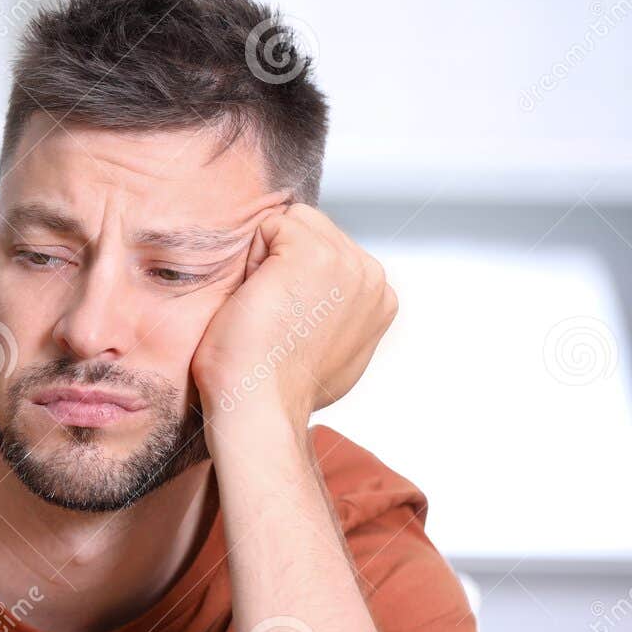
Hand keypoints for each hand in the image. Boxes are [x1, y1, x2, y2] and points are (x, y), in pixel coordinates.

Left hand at [191, 203, 396, 432]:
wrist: (258, 406)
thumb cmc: (275, 388)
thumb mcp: (328, 351)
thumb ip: (338, 315)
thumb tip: (324, 306)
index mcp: (380, 298)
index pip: (330, 251)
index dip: (295, 278)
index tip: (288, 324)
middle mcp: (372, 276)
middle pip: (312, 231)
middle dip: (283, 263)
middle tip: (273, 317)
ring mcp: (347, 261)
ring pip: (293, 225)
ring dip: (268, 260)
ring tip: (267, 309)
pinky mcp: (313, 253)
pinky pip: (270, 226)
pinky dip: (252, 258)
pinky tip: (257, 299)